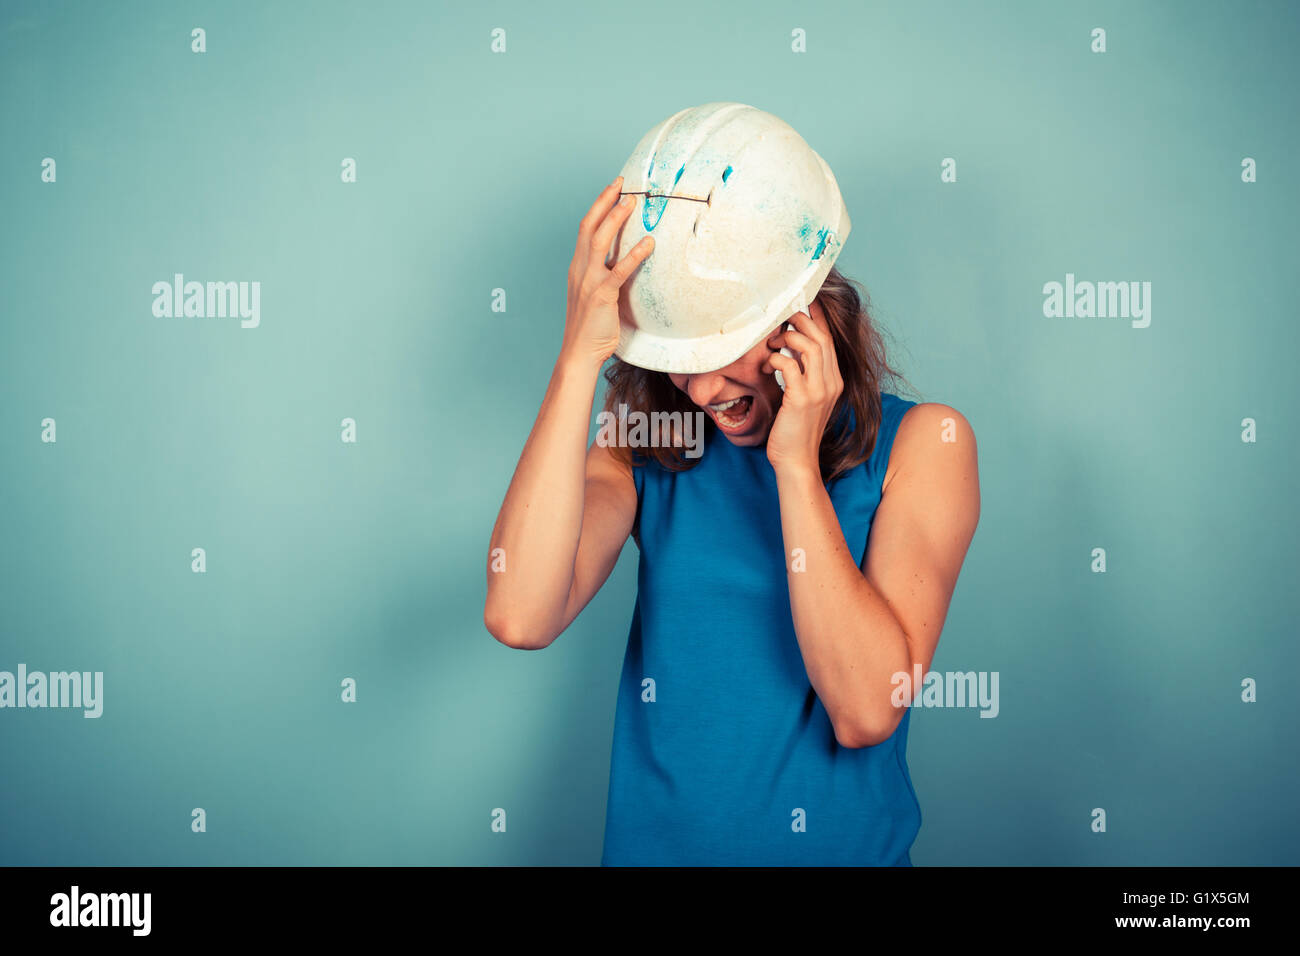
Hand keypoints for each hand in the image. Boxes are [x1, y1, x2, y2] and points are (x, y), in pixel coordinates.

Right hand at [559, 176, 653, 370]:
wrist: (579, 353)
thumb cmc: (591, 327)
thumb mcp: (596, 295)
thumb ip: (606, 277)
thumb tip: (626, 263)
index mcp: (578, 267)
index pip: (586, 229)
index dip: (598, 206)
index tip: (613, 189)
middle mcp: (580, 269)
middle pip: (590, 227)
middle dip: (605, 202)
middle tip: (623, 184)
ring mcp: (589, 282)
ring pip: (600, 241)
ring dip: (616, 219)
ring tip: (632, 203)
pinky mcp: (601, 296)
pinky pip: (619, 271)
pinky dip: (634, 255)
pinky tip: (648, 243)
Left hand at [762, 299, 843, 475]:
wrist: (796, 461)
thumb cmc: (794, 431)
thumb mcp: (803, 398)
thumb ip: (802, 375)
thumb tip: (788, 352)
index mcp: (834, 380)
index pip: (829, 340)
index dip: (818, 318)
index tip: (806, 302)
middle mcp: (831, 382)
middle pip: (821, 337)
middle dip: (801, 321)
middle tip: (782, 319)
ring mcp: (819, 390)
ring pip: (809, 346)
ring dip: (787, 339)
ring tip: (772, 344)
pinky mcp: (802, 399)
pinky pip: (790, 365)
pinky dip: (776, 359)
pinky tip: (767, 366)